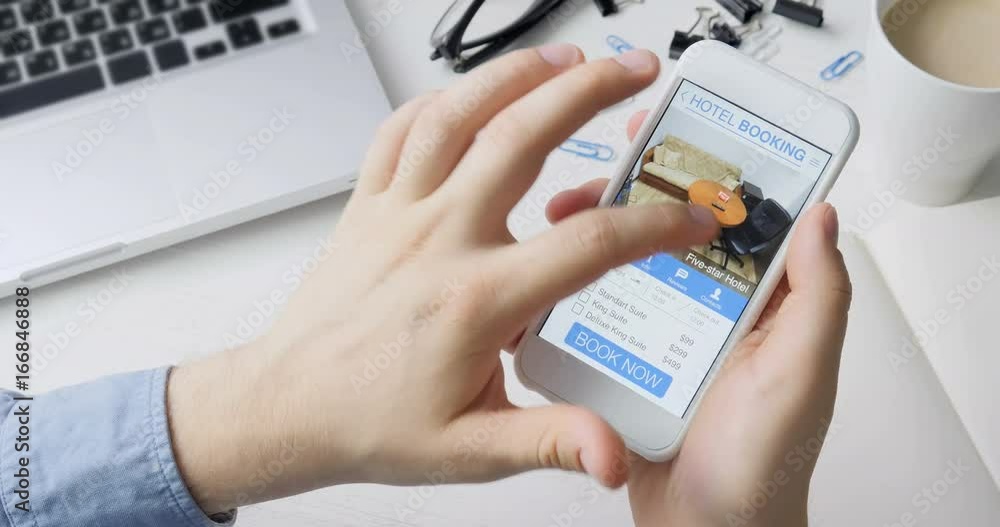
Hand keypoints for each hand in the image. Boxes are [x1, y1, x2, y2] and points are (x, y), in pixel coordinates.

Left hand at [165, 46, 721, 513]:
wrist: (286, 406)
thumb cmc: (367, 422)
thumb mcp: (469, 449)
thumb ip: (549, 441)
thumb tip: (612, 452)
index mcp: (476, 299)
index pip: (587, 245)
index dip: (653, 225)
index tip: (688, 218)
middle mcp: (438, 240)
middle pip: (522, 138)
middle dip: (590, 92)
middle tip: (634, 71)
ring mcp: (398, 214)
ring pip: (456, 115)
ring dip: (515, 75)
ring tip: (566, 58)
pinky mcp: (368, 206)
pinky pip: (398, 132)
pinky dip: (437, 100)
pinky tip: (468, 92)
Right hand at [548, 112, 851, 526]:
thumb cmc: (762, 467)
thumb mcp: (800, 375)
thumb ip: (817, 298)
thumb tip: (821, 215)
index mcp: (760, 305)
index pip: (739, 221)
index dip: (712, 173)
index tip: (678, 137)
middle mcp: (712, 313)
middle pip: (671, 235)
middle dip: (635, 196)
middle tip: (602, 170)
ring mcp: (666, 337)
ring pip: (629, 268)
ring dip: (596, 237)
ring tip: (562, 215)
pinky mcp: (629, 364)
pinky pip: (600, 316)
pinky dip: (574, 292)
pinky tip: (547, 274)